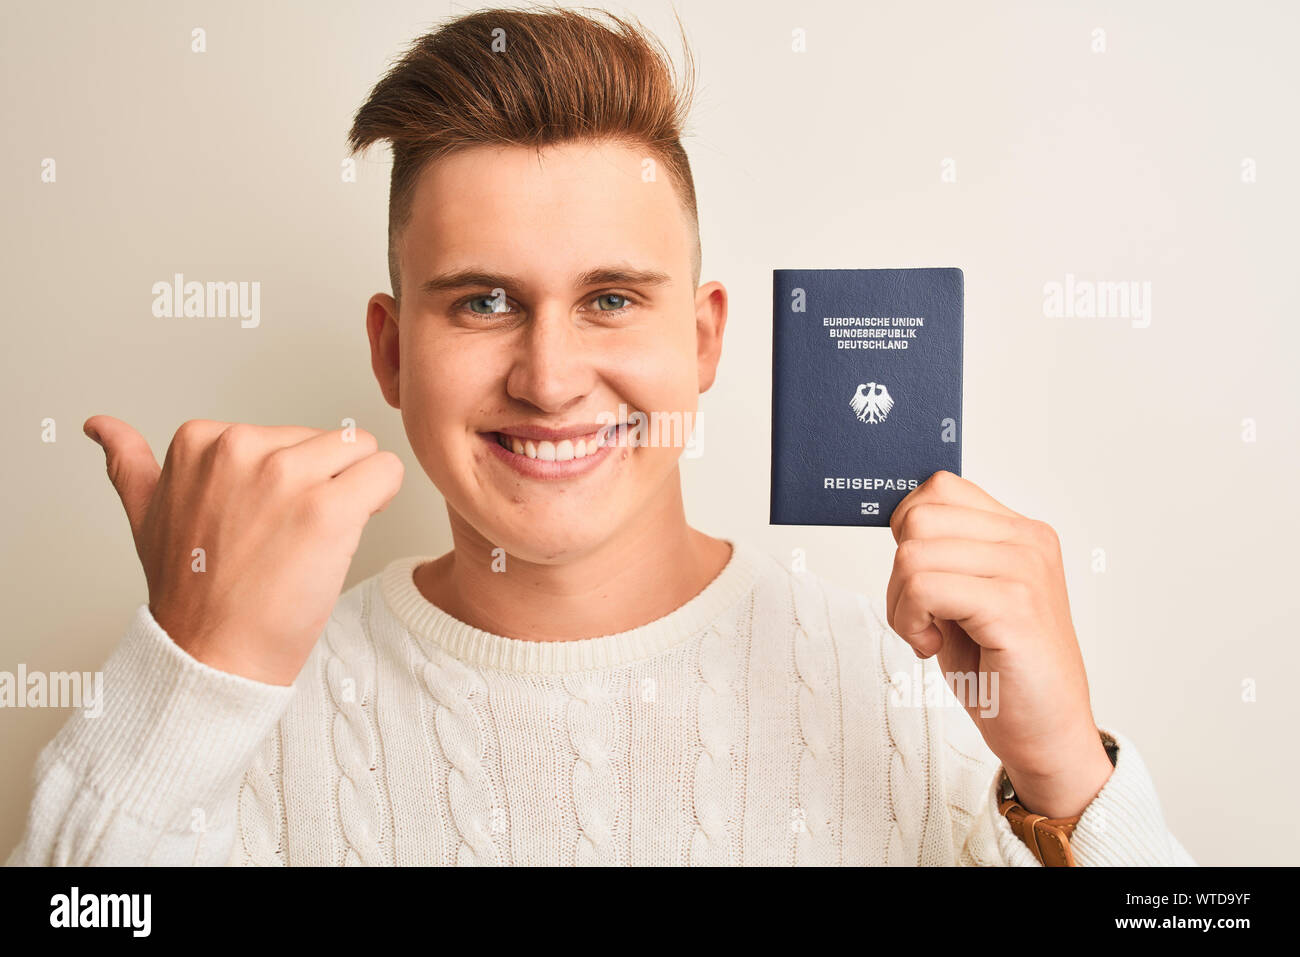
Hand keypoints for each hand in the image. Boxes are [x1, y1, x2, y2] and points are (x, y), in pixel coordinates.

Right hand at [84, 415, 403, 685]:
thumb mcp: (145, 515)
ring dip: (354, 491)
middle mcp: (242, 447)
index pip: (285, 434)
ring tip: (313, 539)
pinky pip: (386, 470)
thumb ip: (132, 464)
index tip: (261, 521)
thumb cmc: (192, 593)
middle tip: (289, 537)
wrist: (213, 654)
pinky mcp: (327, 507)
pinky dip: (382, 499)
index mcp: (201, 440)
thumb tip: (100, 425)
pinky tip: (348, 532)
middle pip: (327, 441)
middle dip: (323, 483)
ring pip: (360, 450)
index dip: (288, 479)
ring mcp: (284, 475)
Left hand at [885, 470, 1113, 817]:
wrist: (1046, 732)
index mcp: (1020, 531)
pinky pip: (923, 587)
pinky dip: (909, 622)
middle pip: (918, 518)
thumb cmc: (1000, 668)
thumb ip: (943, 552)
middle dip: (897, 572)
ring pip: (912, 554)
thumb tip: (895, 519)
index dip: (907, 533)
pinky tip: (932, 646)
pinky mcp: (1013, 606)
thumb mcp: (964, 594)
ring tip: (928, 634)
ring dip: (900, 603)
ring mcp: (1024, 570)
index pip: (939, 488)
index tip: (918, 580)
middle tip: (919, 616)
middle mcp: (1028, 541)